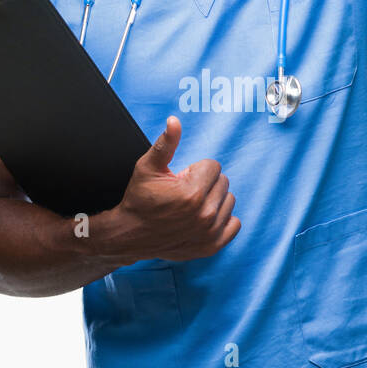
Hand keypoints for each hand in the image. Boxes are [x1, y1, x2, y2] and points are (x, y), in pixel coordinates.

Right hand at [101, 116, 240, 262]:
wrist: (131, 234)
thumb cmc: (139, 200)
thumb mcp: (148, 167)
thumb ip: (166, 144)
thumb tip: (174, 121)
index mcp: (192, 192)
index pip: (213, 166)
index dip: (195, 170)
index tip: (181, 179)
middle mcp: (204, 214)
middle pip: (223, 182)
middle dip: (205, 183)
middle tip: (184, 192)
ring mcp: (210, 232)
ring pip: (229, 201)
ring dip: (214, 200)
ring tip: (192, 205)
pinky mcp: (212, 246)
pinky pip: (235, 224)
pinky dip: (222, 220)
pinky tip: (203, 218)